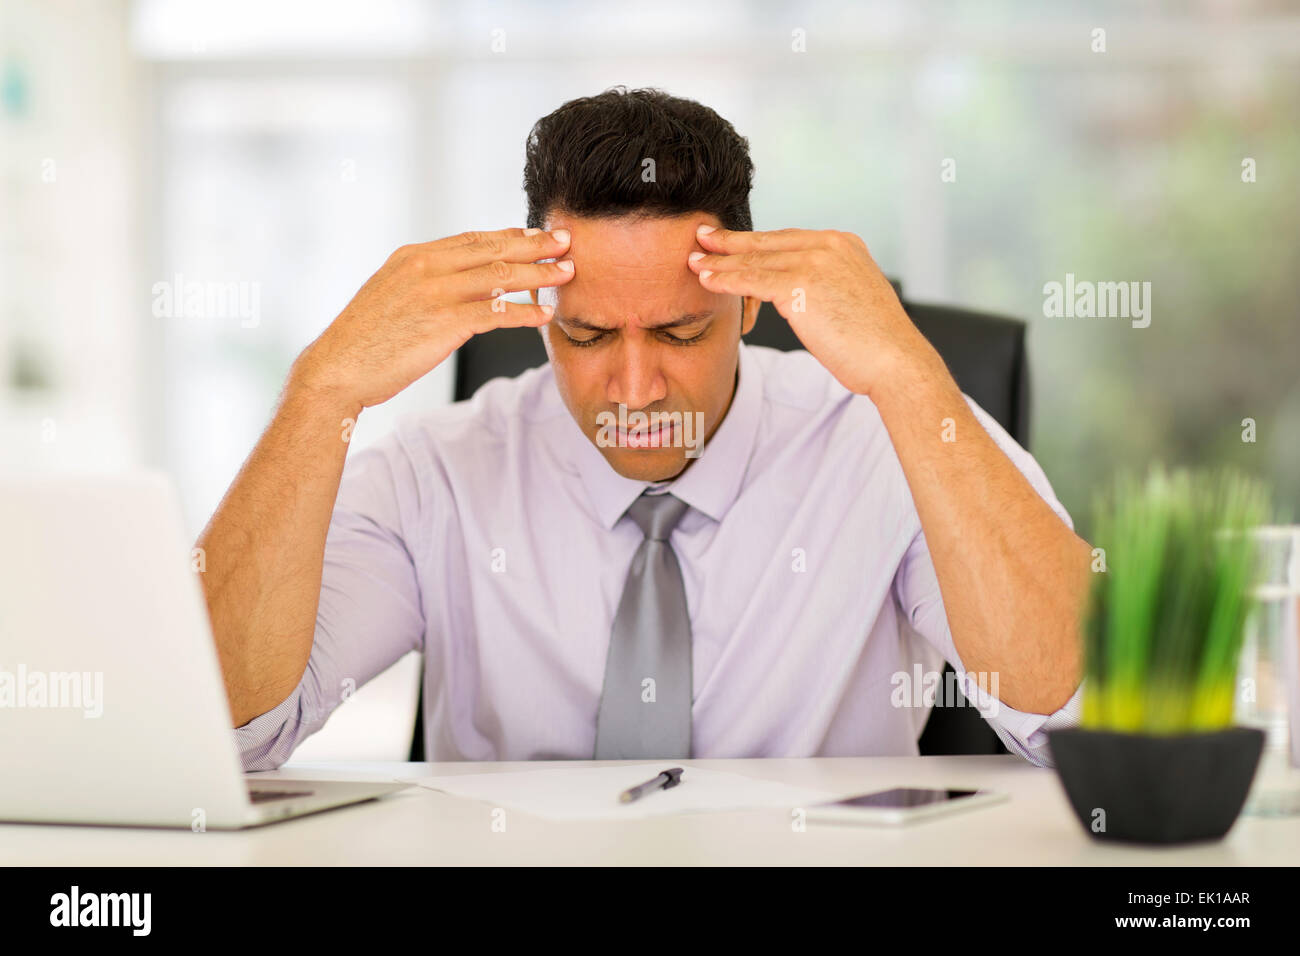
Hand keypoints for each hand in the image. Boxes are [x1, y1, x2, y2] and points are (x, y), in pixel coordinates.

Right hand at [292, 227, 573, 407]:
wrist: (337, 369)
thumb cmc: (364, 342)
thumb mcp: (392, 296)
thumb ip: (425, 284)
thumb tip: (460, 283)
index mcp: (413, 257)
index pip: (473, 239)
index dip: (510, 235)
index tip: (538, 234)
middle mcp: (426, 267)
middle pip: (493, 250)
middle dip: (534, 245)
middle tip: (566, 241)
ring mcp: (435, 294)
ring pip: (500, 277)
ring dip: (539, 275)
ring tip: (567, 274)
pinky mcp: (443, 324)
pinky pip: (496, 315)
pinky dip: (525, 313)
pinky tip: (546, 315)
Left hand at [687, 225, 936, 397]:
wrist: (894, 360)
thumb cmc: (877, 343)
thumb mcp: (852, 299)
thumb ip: (828, 286)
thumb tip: (806, 296)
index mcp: (844, 244)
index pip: (789, 240)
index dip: (756, 241)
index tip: (732, 241)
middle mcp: (830, 245)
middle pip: (769, 242)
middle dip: (731, 242)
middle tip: (702, 237)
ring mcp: (816, 261)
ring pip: (756, 260)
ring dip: (721, 261)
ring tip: (694, 262)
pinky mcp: (802, 283)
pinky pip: (753, 279)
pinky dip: (726, 279)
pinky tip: (707, 280)